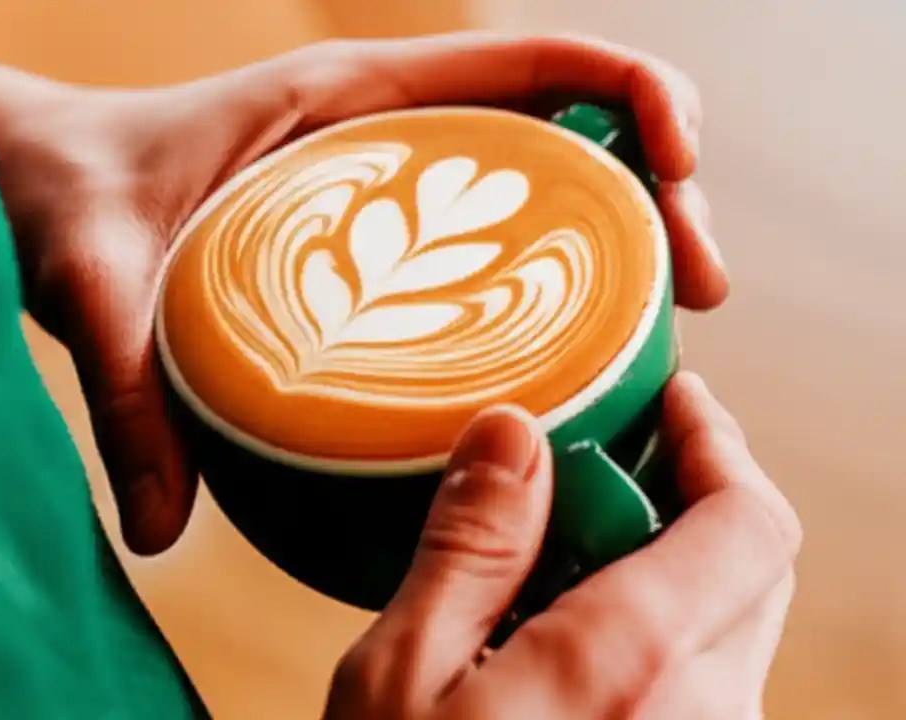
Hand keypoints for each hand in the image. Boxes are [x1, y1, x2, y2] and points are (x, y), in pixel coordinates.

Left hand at [0, 34, 727, 554]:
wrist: (20, 178)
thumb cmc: (57, 190)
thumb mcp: (90, 276)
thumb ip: (125, 393)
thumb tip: (165, 528)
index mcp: (341, 97)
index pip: (524, 61)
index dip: (632, 87)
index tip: (682, 159)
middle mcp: (377, 131)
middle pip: (560, 133)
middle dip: (654, 188)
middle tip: (700, 289)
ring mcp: (377, 183)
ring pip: (531, 191)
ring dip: (613, 242)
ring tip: (663, 333)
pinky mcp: (362, 239)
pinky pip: (477, 246)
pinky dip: (540, 282)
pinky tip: (555, 363)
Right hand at [322, 372, 800, 718]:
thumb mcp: (400, 678)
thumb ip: (469, 548)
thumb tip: (514, 432)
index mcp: (634, 668)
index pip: (750, 522)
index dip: (720, 444)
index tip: (674, 401)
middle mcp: (707, 718)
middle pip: (750, 568)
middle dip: (685, 498)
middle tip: (594, 469)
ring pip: (726, 632)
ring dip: (660, 573)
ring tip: (549, 570)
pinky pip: (701, 690)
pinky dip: (651, 640)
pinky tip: (556, 652)